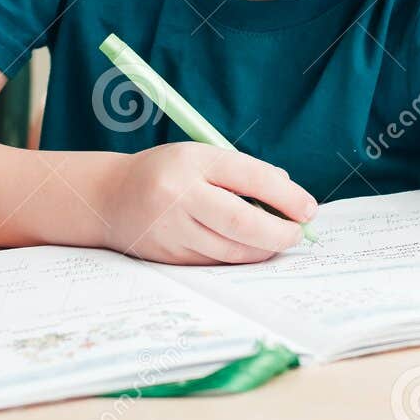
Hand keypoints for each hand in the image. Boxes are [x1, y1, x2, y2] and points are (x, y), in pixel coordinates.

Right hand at [98, 142, 318, 264]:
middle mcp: (179, 195)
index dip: (286, 195)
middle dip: (280, 232)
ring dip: (263, 249)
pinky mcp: (169, 257)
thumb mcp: (201, 157)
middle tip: (298, 234)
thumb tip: (289, 195)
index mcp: (192, 161)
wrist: (110, 198)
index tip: (308, 208)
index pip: (249, 177)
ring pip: (232, 249)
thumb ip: (242, 172)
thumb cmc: (168, 172)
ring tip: (279, 240)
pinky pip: (216, 262)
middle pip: (242, 222)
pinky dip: (240, 258)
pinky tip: (250, 249)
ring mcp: (172, 230)